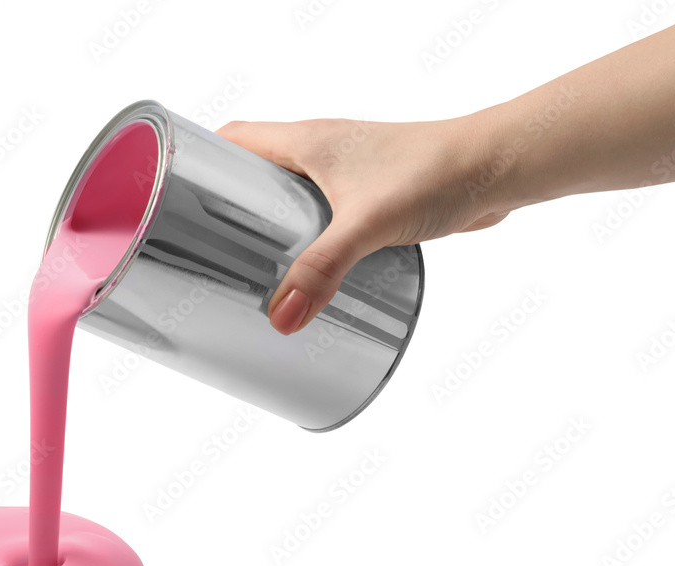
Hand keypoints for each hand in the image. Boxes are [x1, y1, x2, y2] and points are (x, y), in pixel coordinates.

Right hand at [216, 116, 508, 333]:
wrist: (497, 168)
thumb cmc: (435, 172)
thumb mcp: (367, 223)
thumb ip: (322, 270)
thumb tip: (282, 319)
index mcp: (307, 139)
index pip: (235, 137)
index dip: (201, 159)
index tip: (177, 193)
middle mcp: (323, 150)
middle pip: (258, 170)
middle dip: (232, 205)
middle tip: (212, 248)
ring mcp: (350, 174)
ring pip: (293, 196)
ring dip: (273, 226)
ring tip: (253, 268)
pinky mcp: (375, 198)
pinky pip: (327, 216)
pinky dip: (311, 239)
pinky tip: (311, 272)